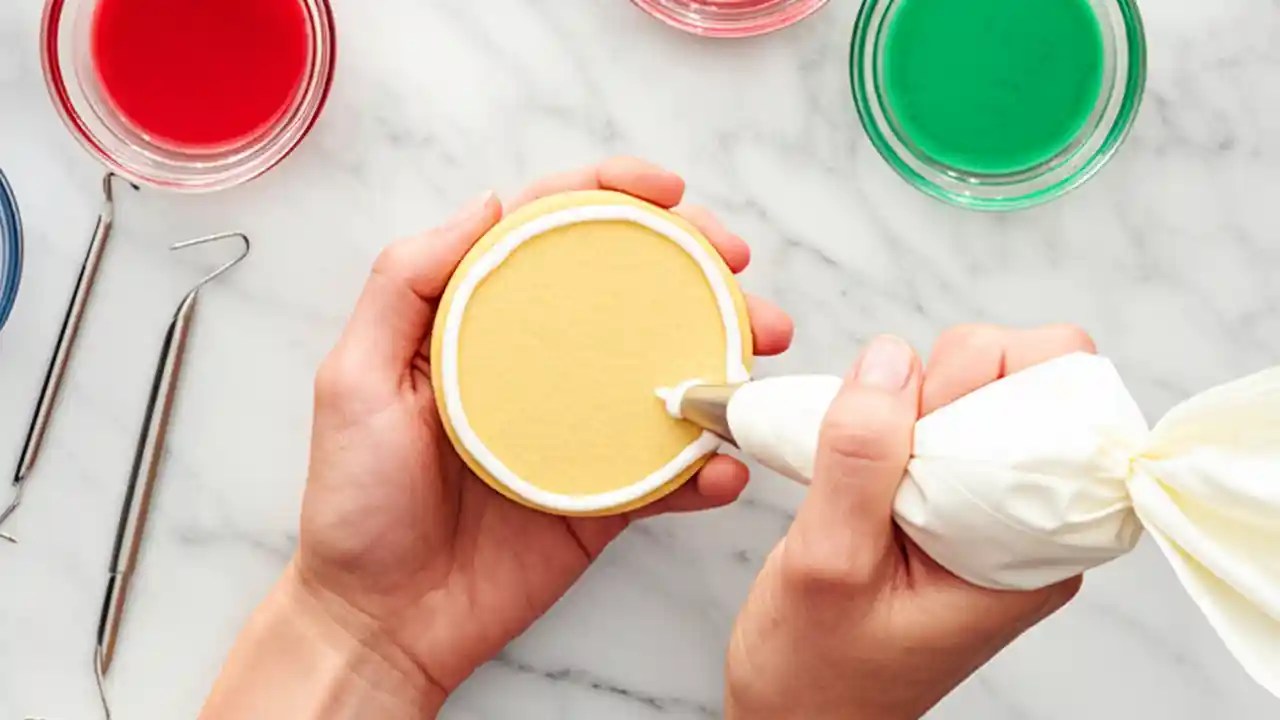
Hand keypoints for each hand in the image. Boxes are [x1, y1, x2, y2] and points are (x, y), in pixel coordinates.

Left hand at [203, 158, 794, 718]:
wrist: (384, 620)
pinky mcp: (608, 495)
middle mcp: (540, 362)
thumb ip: (406, 283)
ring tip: (761, 347)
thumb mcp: (355, 378)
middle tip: (736, 268)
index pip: (553, 230)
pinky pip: (671, 472)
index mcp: (482, 321)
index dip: (612, 193)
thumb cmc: (356, 501)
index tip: (669, 191)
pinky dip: (709, 467)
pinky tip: (726, 464)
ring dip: (726, 350)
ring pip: (667, 368)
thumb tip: (489, 202)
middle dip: (695, 262)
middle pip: (628, 288)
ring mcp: (581, 428)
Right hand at [725, 325, 1093, 719]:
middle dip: (939, 383)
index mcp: (1034, 547)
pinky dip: (887, 417)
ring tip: (857, 465)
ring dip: (904, 401)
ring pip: (969, 388)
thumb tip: (887, 361)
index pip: (1064, 396)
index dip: (984, 378)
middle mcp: (1025, 520)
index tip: (913, 423)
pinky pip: (931, 419)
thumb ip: (861, 460)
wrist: (799, 719)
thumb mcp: (830, 563)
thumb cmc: (819, 672)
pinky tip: (854, 462)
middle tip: (877, 447)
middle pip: (1018, 375)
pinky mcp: (946, 500)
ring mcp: (986, 507)